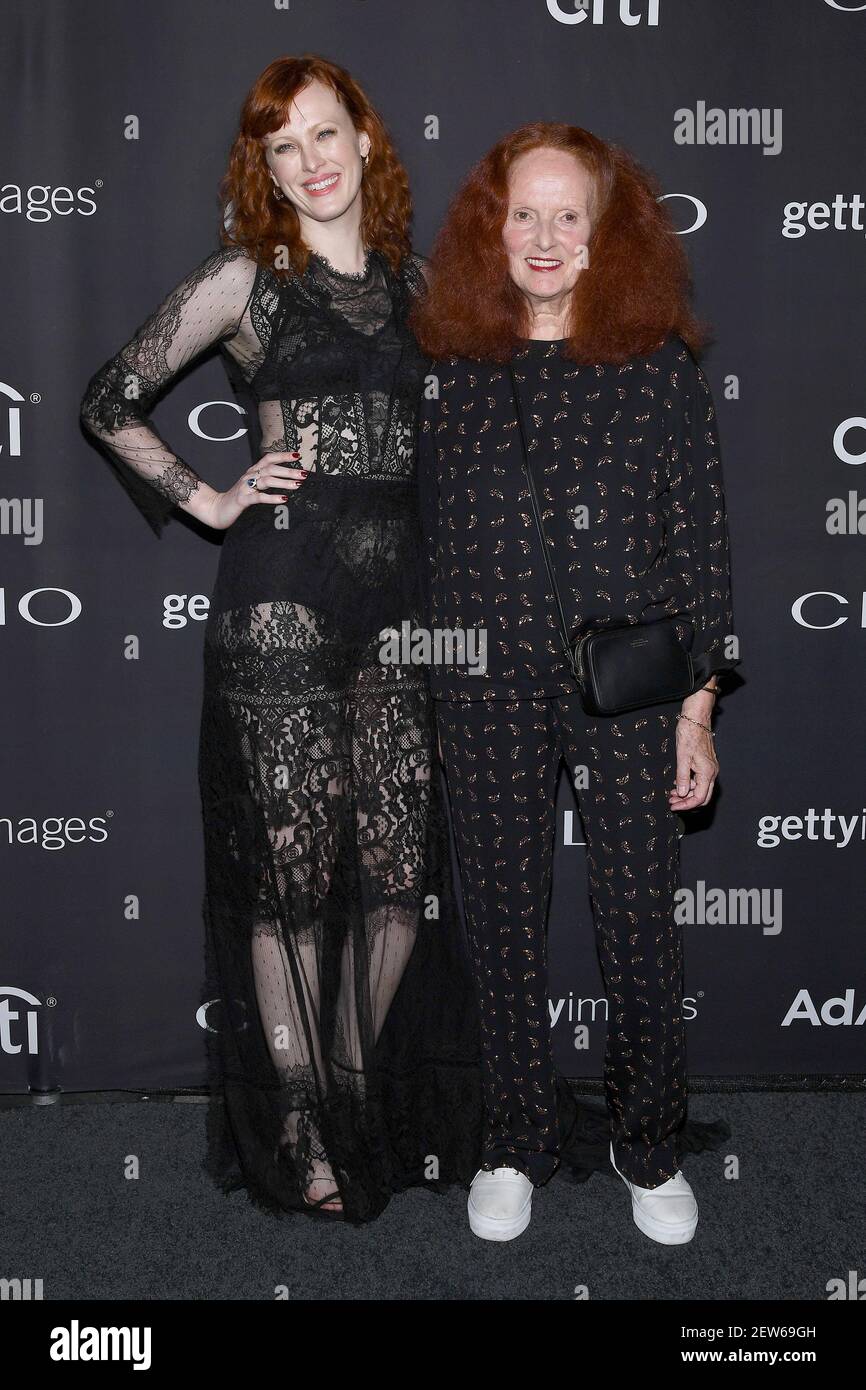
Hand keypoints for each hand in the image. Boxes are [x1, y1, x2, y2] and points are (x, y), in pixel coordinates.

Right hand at [204, 451, 309, 529]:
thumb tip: (286, 479)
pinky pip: (259, 497)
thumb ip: (265, 480)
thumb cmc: (238, 498)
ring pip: (266, 480)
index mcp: (252, 471)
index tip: (297, 455)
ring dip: (283, 482)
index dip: (282, 455)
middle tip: (303, 473)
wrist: (217, 508)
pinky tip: (283, 499)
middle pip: (270, 468)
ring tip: (297, 485)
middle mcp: (249, 476)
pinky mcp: (243, 499)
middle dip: (288, 470)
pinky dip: (272, 497)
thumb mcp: (252, 486)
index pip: (268, 458)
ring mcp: (245, 487)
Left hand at [669, 696, 718, 811]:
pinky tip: (677, 783)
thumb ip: (682, 777)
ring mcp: (710, 768)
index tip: (673, 806)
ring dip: (687, 794)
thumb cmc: (689, 734)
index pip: (699, 798)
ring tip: (672, 794)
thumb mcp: (682, 757)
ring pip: (701, 789)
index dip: (686, 805)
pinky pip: (699, 781)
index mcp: (707, 772)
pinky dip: (689, 785)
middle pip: (702, 797)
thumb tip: (682, 794)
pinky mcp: (706, 764)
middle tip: (672, 801)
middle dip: (687, 802)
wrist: (696, 718)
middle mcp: (711, 772)